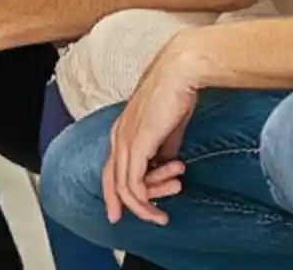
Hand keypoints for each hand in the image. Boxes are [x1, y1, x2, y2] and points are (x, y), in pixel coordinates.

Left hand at [103, 38, 202, 225]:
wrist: (180, 73)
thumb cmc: (176, 94)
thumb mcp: (168, 129)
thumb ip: (164, 148)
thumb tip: (167, 165)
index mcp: (122, 130)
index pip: (112, 168)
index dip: (115, 192)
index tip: (123, 211)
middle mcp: (118, 136)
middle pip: (112, 181)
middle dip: (124, 206)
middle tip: (149, 220)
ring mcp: (125, 140)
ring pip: (124, 187)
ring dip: (144, 205)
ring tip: (163, 214)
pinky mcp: (136, 144)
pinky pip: (134, 182)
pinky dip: (143, 200)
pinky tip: (156, 208)